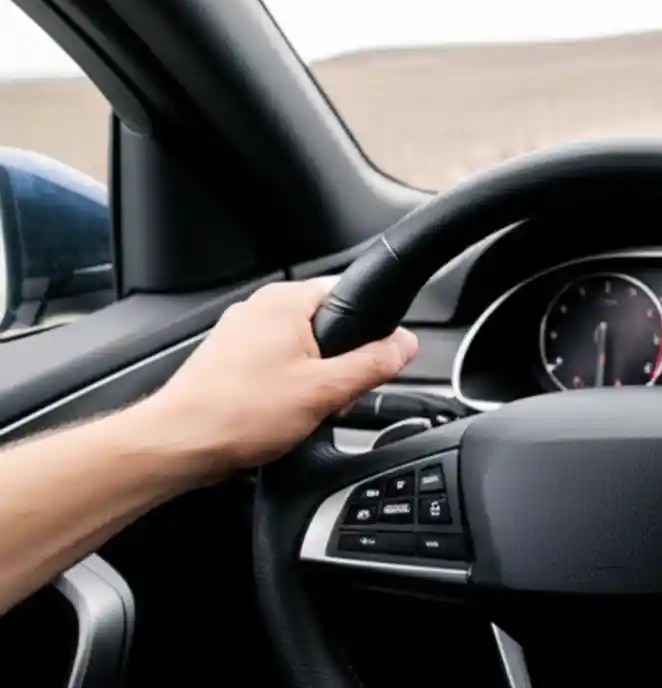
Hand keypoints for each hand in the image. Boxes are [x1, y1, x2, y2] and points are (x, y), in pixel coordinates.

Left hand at [139, 279, 417, 481]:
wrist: (179, 445)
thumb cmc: (239, 414)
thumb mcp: (326, 390)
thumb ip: (373, 363)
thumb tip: (405, 344)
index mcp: (284, 302)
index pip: (348, 294)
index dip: (369, 331)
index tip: (370, 361)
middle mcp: (259, 308)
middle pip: (326, 326)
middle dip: (339, 363)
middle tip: (334, 396)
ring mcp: (239, 333)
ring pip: (300, 349)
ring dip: (313, 380)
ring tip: (302, 410)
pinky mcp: (228, 360)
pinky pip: (274, 365)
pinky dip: (285, 388)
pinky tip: (279, 416)